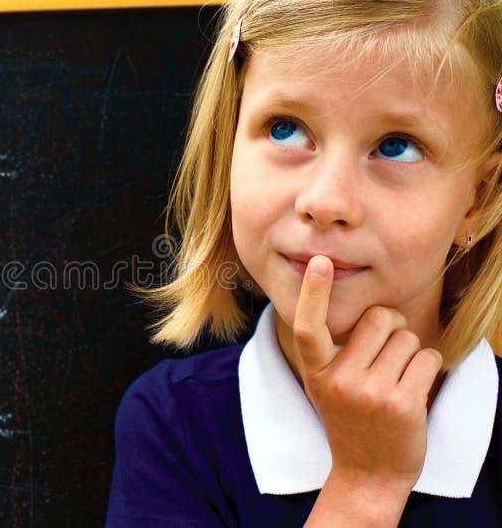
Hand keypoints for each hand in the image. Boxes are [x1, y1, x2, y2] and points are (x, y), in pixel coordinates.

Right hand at [293, 255, 442, 490]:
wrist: (367, 474)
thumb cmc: (349, 419)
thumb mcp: (325, 384)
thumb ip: (334, 350)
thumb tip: (365, 306)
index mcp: (316, 370)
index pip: (308, 325)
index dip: (314, 292)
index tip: (320, 262)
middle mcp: (338, 379)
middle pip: (380, 318)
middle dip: (391, 328)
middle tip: (385, 354)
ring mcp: (370, 392)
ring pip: (408, 338)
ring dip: (410, 352)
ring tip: (396, 380)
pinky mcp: (403, 403)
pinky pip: (427, 358)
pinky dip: (427, 368)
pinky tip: (412, 391)